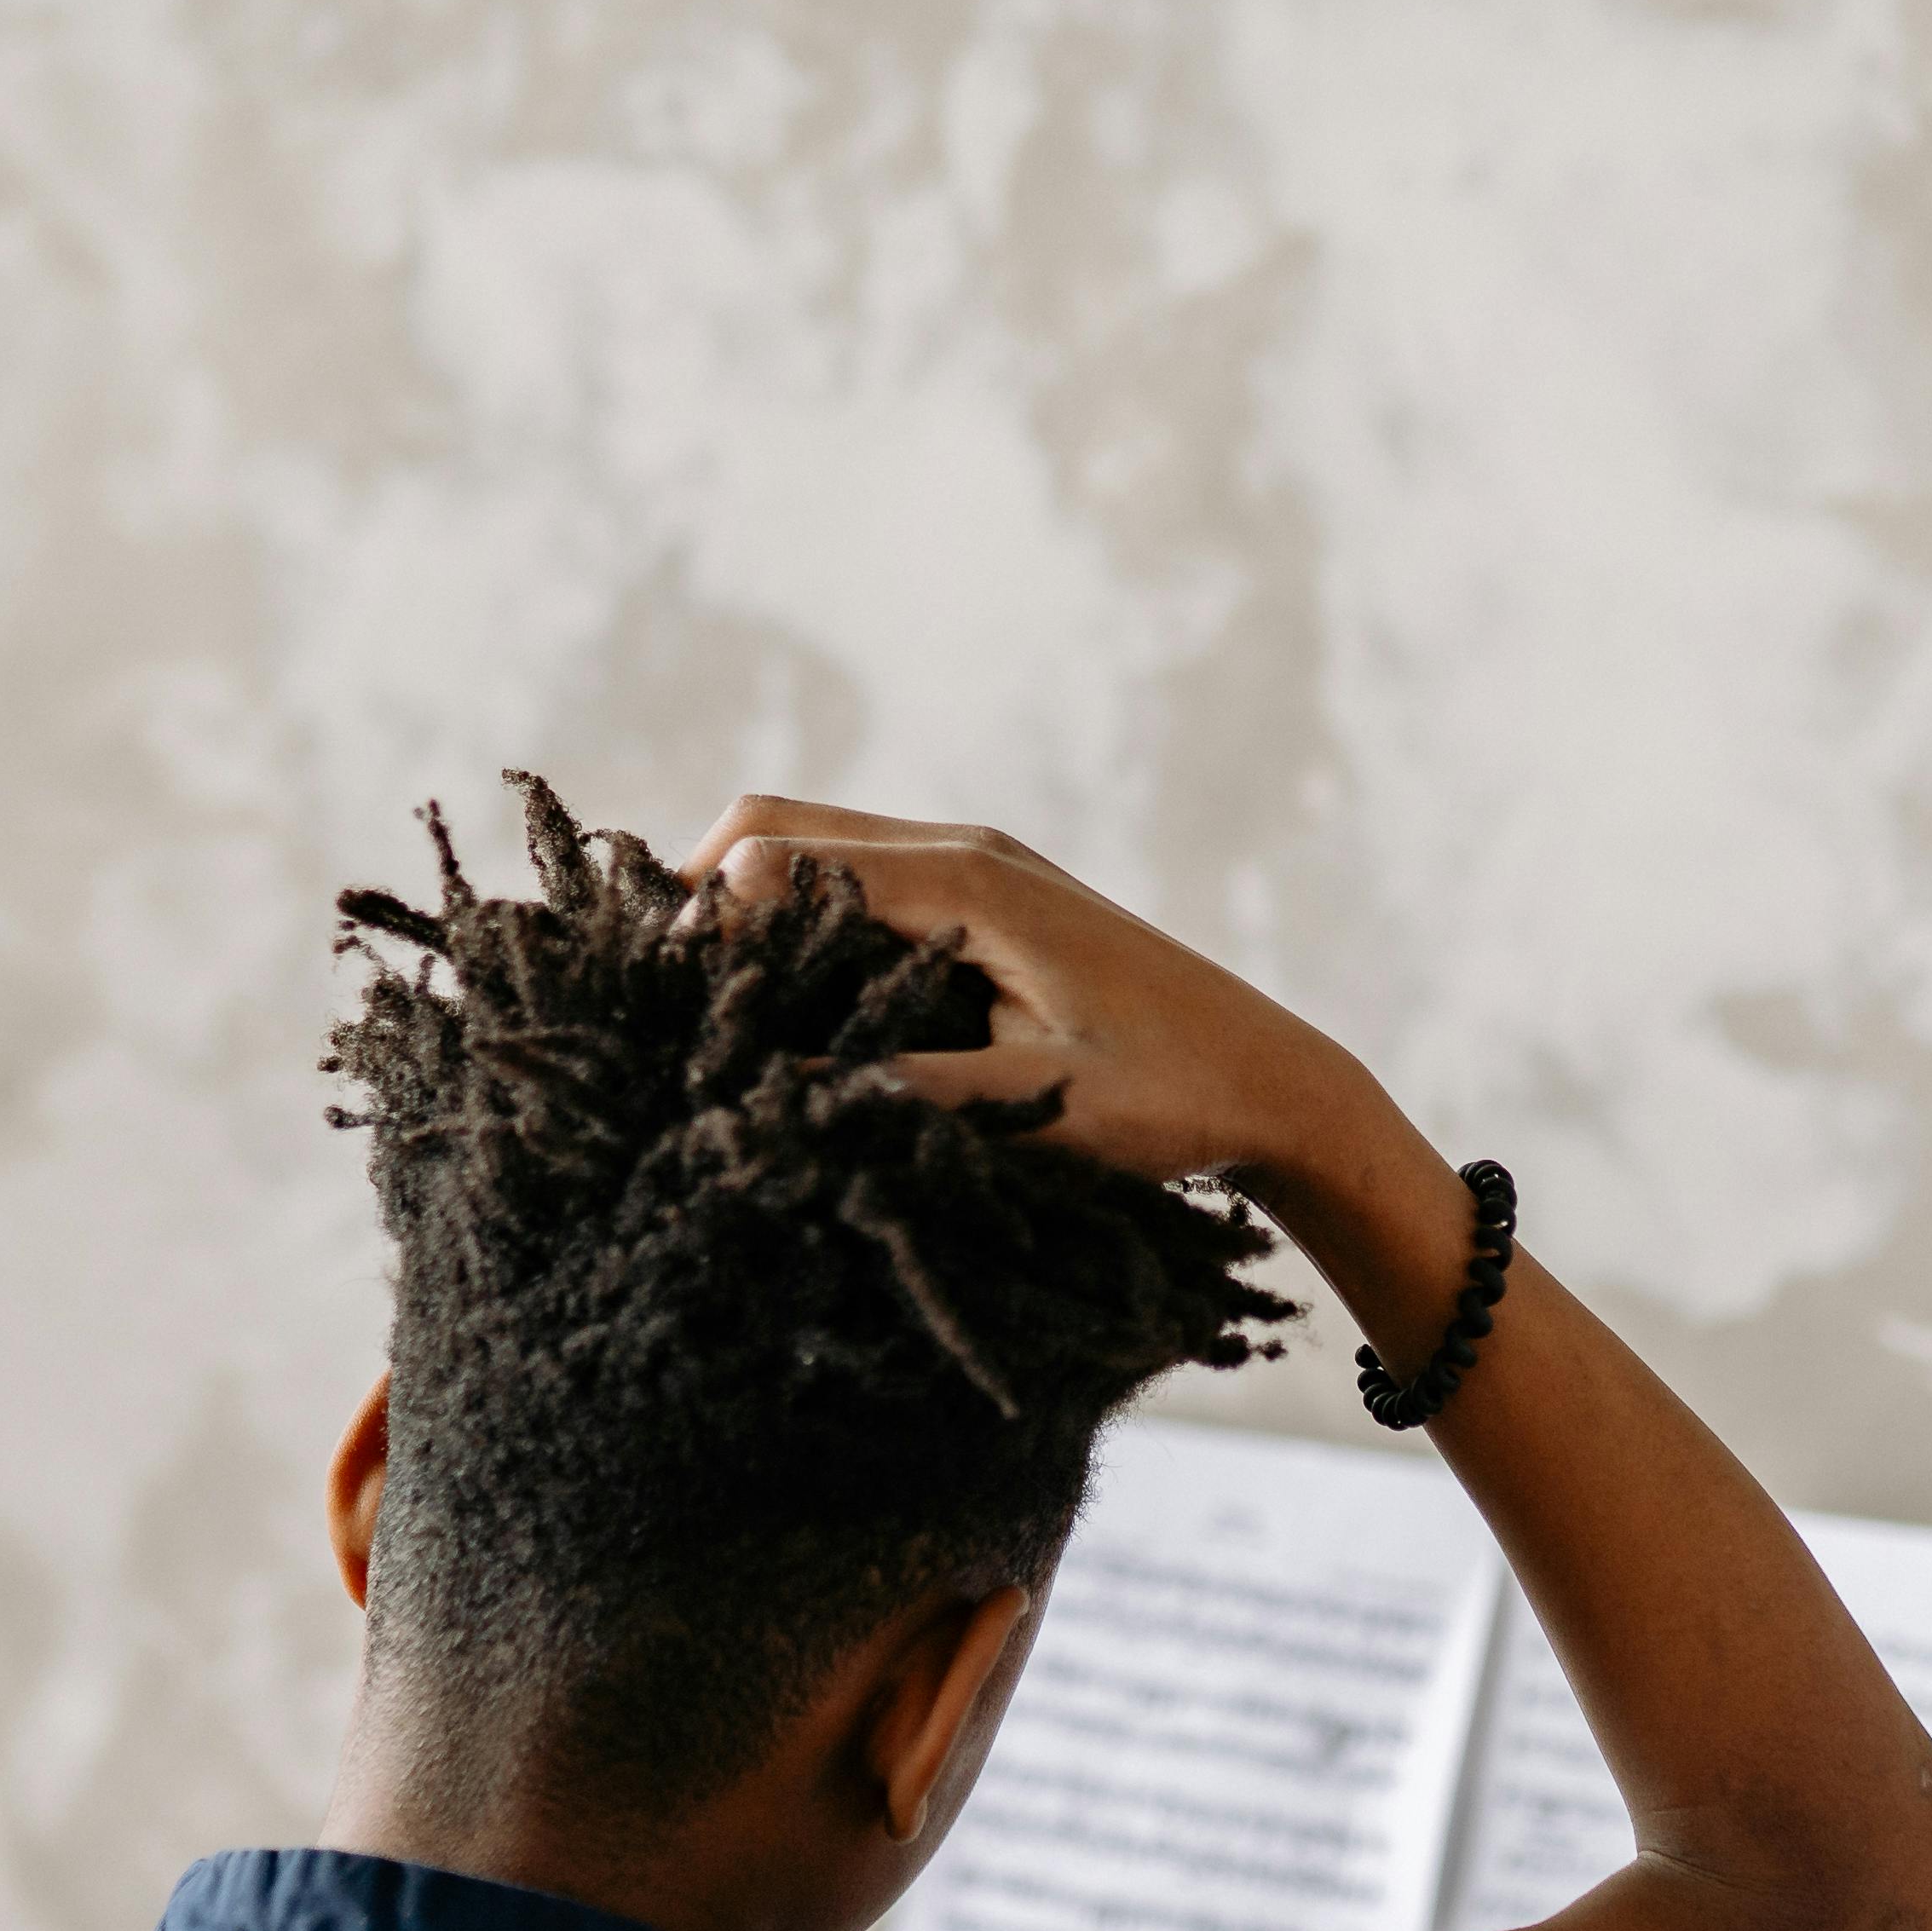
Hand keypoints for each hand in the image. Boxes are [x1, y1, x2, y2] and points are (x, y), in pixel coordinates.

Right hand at [678, 797, 1385, 1197]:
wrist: (1277, 1080)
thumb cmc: (1176, 1097)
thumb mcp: (1040, 1106)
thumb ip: (909, 1093)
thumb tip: (773, 1090)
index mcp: (970, 880)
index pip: (779, 861)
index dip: (704, 925)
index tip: (670, 1012)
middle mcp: (966, 848)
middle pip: (775, 824)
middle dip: (698, 897)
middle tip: (654, 996)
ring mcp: (977, 863)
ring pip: (812, 844)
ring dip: (747, 905)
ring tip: (701, 1001)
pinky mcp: (988, 895)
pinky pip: (860, 876)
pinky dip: (800, 916)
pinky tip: (783, 997)